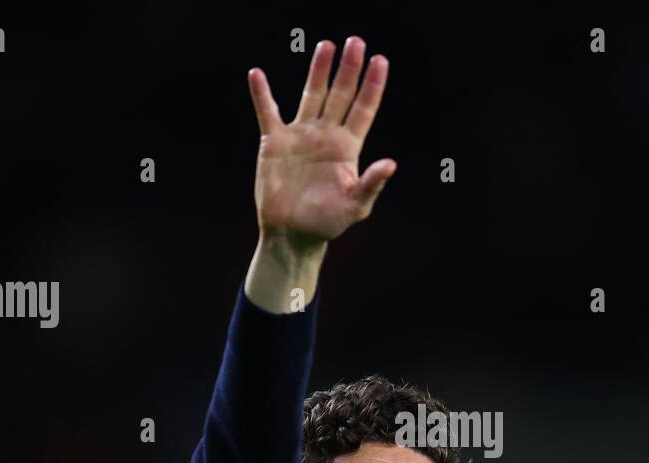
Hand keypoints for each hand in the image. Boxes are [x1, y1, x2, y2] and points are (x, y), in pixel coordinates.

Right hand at [247, 36, 395, 246]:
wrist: (293, 234)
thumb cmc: (327, 224)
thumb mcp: (356, 206)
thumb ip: (372, 183)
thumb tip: (391, 164)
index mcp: (347, 147)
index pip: (363, 109)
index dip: (372, 86)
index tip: (380, 61)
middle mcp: (326, 136)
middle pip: (339, 94)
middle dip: (347, 69)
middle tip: (356, 42)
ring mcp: (300, 136)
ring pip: (310, 95)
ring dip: (317, 71)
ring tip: (325, 45)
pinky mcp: (275, 143)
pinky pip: (268, 113)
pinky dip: (262, 95)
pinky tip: (257, 75)